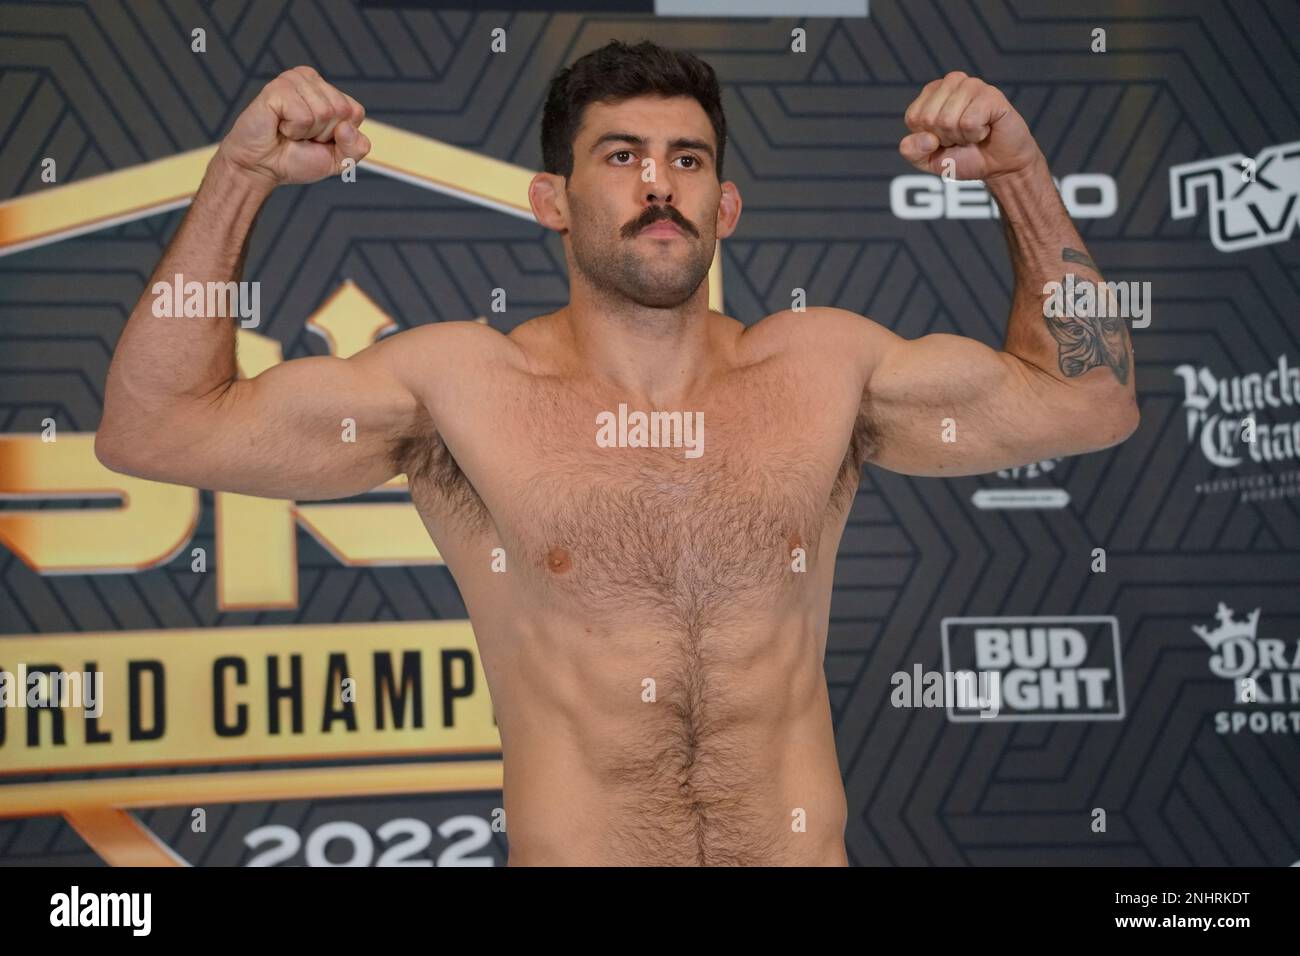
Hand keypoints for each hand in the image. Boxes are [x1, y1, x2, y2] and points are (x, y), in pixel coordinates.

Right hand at [216, 65, 369, 186]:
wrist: (261, 167)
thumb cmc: (296, 159)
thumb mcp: (338, 160)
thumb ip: (356, 148)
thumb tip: (347, 127)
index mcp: (328, 91)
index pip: (355, 112)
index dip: (341, 135)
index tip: (319, 139)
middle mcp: (311, 79)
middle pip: (342, 110)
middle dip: (324, 134)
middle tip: (302, 136)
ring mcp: (293, 81)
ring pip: (324, 112)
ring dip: (307, 132)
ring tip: (289, 131)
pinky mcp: (277, 88)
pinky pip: (304, 116)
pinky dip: (293, 130)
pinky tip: (279, 126)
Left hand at [899, 72, 1040, 181]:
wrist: (998, 166)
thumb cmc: (963, 157)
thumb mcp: (928, 160)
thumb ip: (912, 151)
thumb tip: (926, 138)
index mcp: (931, 93)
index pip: (914, 117)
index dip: (927, 138)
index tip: (944, 139)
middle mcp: (952, 82)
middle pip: (930, 118)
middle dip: (945, 138)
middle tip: (961, 137)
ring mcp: (973, 85)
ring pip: (949, 120)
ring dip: (961, 137)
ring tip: (973, 133)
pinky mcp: (992, 95)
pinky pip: (969, 122)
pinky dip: (976, 135)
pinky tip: (986, 129)